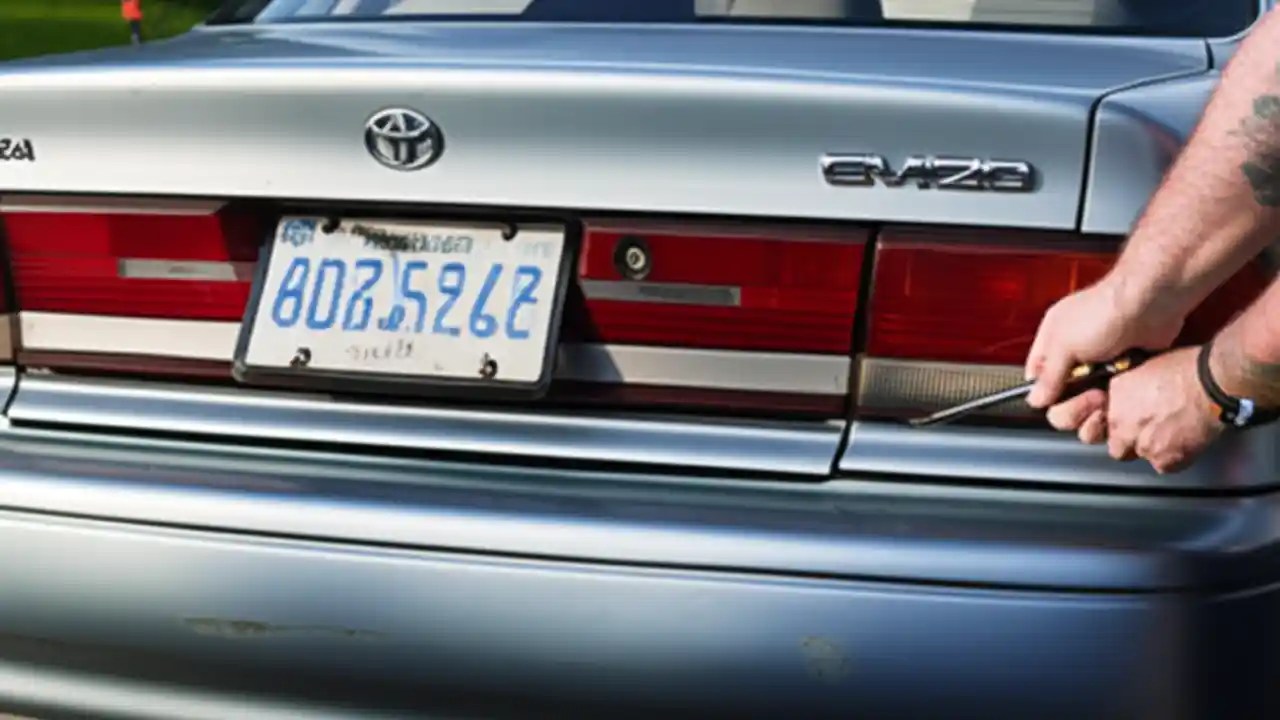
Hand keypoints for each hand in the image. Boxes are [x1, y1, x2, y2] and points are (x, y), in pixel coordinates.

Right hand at [1025, 275, 1186, 431]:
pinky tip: (1121, 393)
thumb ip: (1048, 376)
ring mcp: (1100, 364)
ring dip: (1095, 403)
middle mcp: (1074, 353)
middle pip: (1061, 394)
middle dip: (1073, 403)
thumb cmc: (1104, 313)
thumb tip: (1036, 401)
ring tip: (1106, 395)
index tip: (1054, 402)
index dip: (1042, 393)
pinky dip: (1116, 398)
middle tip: (1092, 396)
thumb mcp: (1065, 345)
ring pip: (1087, 398)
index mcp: (1052, 341)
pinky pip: (1113, 394)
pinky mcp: (1124, 370)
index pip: (1036, 377)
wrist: (1154, 302)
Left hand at [1094, 347, 1222, 473]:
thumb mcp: (1148, 366)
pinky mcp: (1163, 459)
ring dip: (1152, 449)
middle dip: (1130, 441)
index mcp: (1116, 394)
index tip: (1132, 420)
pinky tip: (1187, 443)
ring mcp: (1141, 443)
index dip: (1121, 421)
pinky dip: (1175, 458)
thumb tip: (1137, 395)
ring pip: (1139, 456)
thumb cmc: (1190, 367)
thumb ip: (1133, 387)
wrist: (1214, 383)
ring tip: (1172, 436)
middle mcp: (1121, 421)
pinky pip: (1164, 465)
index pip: (1104, 418)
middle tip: (1152, 432)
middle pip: (1117, 444)